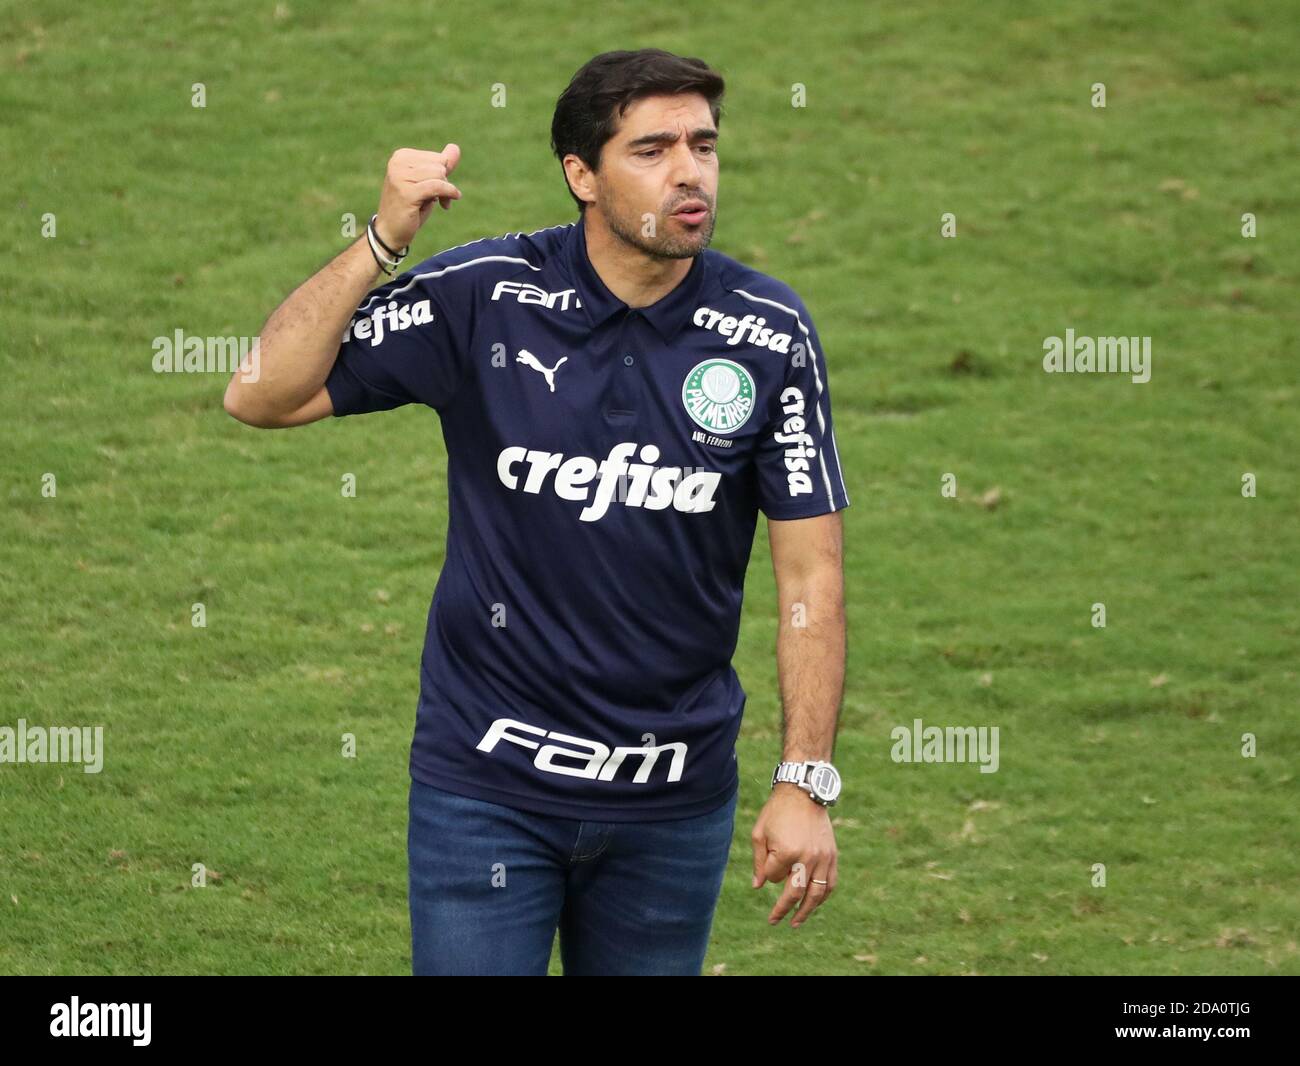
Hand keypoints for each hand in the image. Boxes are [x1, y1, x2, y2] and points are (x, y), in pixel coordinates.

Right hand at [374, 144, 461, 250]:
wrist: (390, 232)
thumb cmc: (410, 208)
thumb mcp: (428, 183)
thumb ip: (442, 166)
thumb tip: (455, 147)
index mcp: (401, 156)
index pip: (437, 158)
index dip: (444, 175)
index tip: (439, 190)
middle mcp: (398, 163)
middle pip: (439, 165)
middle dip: (445, 183)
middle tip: (440, 199)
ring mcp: (400, 177)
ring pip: (439, 175)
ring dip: (445, 192)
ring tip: (438, 203)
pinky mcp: (406, 192)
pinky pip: (437, 187)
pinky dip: (447, 194)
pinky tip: (447, 204)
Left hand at [751, 783, 837, 927]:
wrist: (803, 792)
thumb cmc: (777, 811)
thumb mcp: (760, 833)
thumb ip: (759, 861)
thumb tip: (758, 886)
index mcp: (786, 852)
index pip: (774, 876)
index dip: (768, 872)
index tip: (767, 864)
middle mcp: (807, 858)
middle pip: (795, 892)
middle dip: (783, 909)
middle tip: (774, 921)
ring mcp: (822, 858)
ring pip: (817, 894)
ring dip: (806, 911)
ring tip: (796, 922)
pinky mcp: (832, 855)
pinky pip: (830, 883)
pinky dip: (823, 896)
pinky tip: (814, 904)